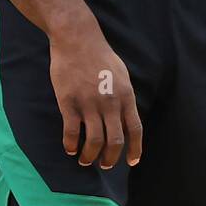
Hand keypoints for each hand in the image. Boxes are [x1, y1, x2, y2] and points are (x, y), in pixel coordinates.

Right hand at [47, 14, 142, 169]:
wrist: (78, 40)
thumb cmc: (100, 56)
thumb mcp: (121, 75)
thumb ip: (124, 97)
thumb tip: (125, 117)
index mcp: (126, 96)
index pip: (135, 130)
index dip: (135, 149)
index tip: (132, 162)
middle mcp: (110, 103)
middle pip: (115, 141)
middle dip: (110, 158)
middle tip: (105, 165)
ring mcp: (89, 104)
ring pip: (94, 142)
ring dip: (90, 156)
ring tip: (85, 160)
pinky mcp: (69, 103)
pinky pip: (71, 132)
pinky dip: (71, 145)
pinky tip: (70, 148)